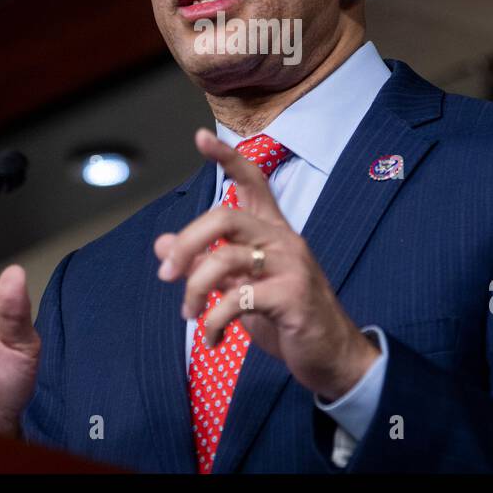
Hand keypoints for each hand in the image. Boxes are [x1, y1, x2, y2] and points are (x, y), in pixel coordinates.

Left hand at [154, 129, 378, 401]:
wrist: (331, 356)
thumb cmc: (285, 318)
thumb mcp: (240, 288)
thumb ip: (206, 264)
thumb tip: (161, 244)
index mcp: (273, 232)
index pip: (253, 181)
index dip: (227, 158)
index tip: (200, 137)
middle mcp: (284, 239)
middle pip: (225, 216)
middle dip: (187, 242)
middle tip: (165, 274)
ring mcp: (290, 265)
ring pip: (224, 259)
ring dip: (195, 290)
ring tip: (190, 315)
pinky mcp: (292, 295)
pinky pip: (236, 299)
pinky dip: (214, 322)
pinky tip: (212, 338)